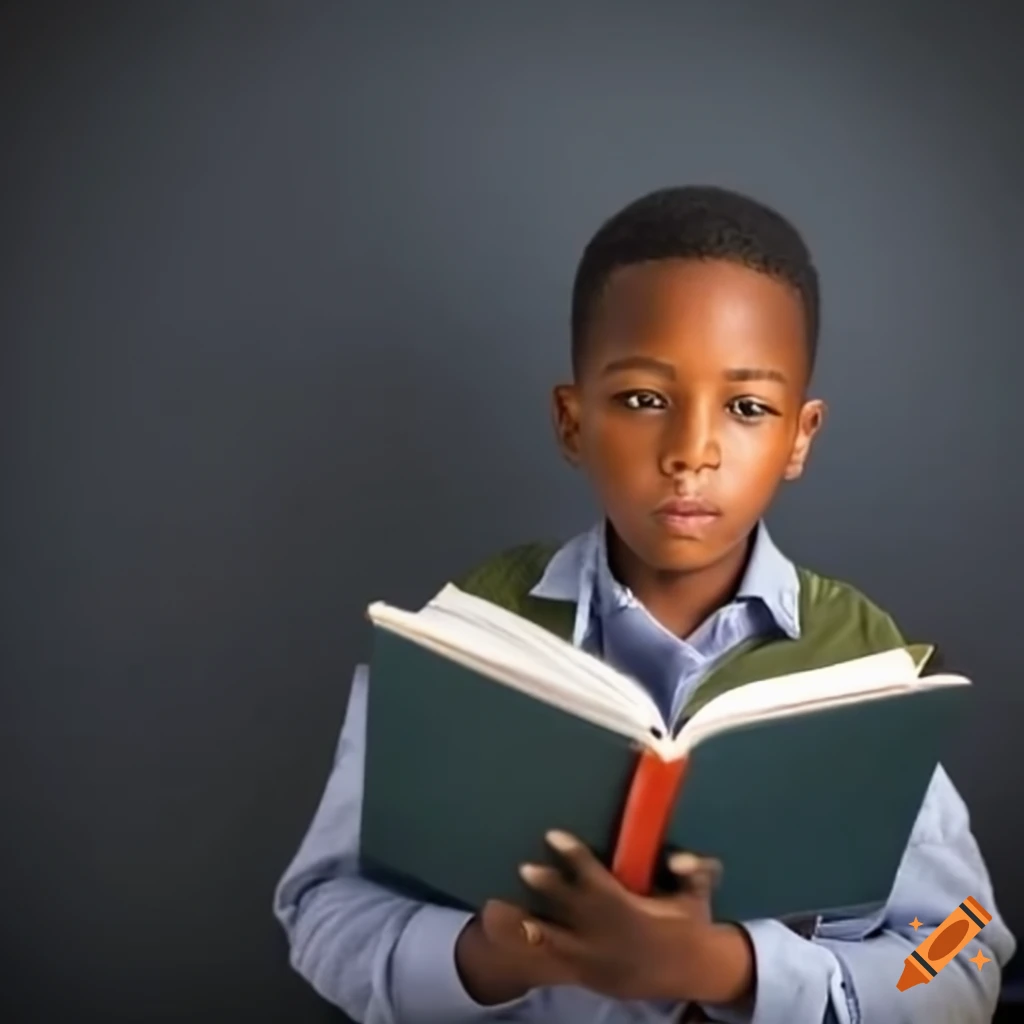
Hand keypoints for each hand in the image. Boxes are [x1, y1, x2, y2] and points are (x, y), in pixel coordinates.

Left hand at [465, 831, 753, 1005]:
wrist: (690, 973)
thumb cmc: (688, 923)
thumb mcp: (696, 896)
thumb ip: (693, 873)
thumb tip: (681, 858)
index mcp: (633, 914)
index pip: (598, 881)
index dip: (575, 857)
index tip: (553, 835)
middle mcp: (610, 938)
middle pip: (573, 910)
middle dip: (548, 889)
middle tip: (522, 867)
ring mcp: (597, 960)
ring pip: (556, 941)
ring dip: (527, 923)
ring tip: (495, 908)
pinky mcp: (589, 975)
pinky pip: (555, 961)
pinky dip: (531, 948)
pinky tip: (506, 935)